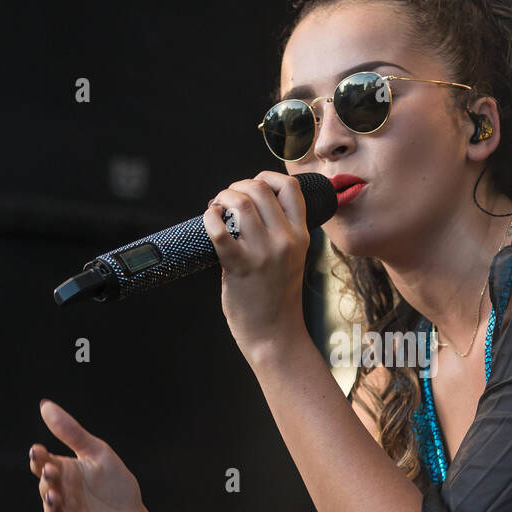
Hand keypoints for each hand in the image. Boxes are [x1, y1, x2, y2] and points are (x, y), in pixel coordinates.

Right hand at [29, 399, 154, 511]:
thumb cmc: (116, 486)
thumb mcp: (98, 454)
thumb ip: (73, 433)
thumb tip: (44, 405)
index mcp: (62, 475)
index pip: (43, 464)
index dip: (39, 458)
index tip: (38, 450)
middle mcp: (58, 498)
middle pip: (47, 487)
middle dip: (48, 480)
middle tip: (53, 471)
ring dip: (51, 506)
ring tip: (54, 496)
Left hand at [201, 171, 310, 361]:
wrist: (275, 334)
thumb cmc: (278, 298)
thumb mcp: (292, 259)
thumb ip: (280, 233)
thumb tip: (248, 206)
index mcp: (302, 235)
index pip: (290, 187)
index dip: (267, 177)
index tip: (252, 186)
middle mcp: (286, 240)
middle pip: (260, 188)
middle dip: (237, 186)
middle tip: (226, 200)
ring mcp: (264, 253)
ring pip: (240, 202)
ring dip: (222, 198)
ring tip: (216, 209)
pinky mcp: (240, 266)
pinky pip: (219, 229)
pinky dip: (210, 217)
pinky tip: (209, 219)